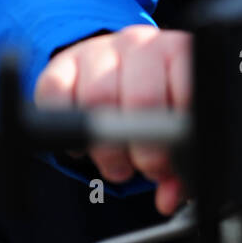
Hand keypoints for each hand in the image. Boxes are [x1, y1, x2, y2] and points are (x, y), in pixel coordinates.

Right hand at [33, 25, 191, 215]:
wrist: (119, 68)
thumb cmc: (157, 103)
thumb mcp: (176, 128)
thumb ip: (182, 167)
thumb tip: (170, 198)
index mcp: (180, 54)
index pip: (185, 91)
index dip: (176, 137)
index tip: (170, 164)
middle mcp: (143, 44)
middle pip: (142, 99)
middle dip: (144, 148)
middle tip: (145, 169)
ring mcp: (101, 49)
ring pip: (98, 100)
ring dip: (106, 148)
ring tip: (118, 166)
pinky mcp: (63, 62)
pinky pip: (56, 96)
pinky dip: (68, 132)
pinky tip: (83, 147)